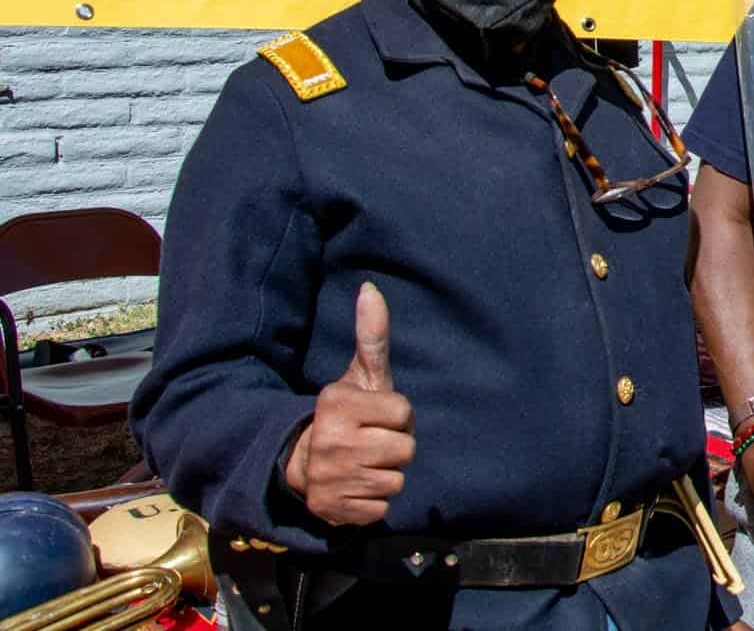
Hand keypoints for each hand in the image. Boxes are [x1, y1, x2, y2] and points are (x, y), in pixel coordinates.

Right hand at [284, 283, 414, 526]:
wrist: (303, 464)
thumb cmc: (346, 416)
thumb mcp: (358, 376)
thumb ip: (371, 336)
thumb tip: (371, 287)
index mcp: (337, 404)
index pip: (404, 412)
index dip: (398, 417)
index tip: (376, 417)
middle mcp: (330, 441)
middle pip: (405, 449)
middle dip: (395, 447)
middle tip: (371, 443)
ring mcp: (329, 478)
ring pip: (396, 479)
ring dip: (386, 474)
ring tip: (362, 464)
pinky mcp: (333, 510)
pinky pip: (382, 508)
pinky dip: (373, 501)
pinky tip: (355, 487)